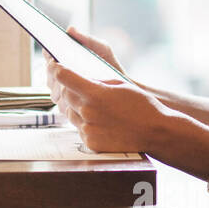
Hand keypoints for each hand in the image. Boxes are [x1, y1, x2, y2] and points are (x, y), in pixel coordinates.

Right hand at [46, 26, 127, 103]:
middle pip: (49, 74)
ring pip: (53, 91)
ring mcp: (62, 91)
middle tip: (63, 71)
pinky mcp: (68, 106)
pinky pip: (60, 105)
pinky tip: (76, 100)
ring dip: (60, 89)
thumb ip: (87, 39)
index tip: (53, 55)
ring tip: (70, 86)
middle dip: (54, 73)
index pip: (48, 55)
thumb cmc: (111, 67)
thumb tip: (70, 29)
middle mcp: (61, 75)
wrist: (123, 89)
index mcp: (65, 59)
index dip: (48, 55)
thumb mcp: (102, 49)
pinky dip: (66, 103)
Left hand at [47, 61, 178, 156]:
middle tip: (74, 85)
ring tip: (91, 105)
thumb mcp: (120, 85)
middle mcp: (87, 111)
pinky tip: (98, 120)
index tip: (53, 65)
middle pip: (65, 95)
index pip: (64, 77)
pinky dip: (84, 122)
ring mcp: (88, 129)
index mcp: (94, 93)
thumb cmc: (141, 106)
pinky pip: (79, 128)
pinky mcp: (90, 142)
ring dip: (75, 106)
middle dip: (67, 88)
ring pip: (69, 112)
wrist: (155, 132)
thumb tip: (81, 80)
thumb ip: (97, 82)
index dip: (56, 68)